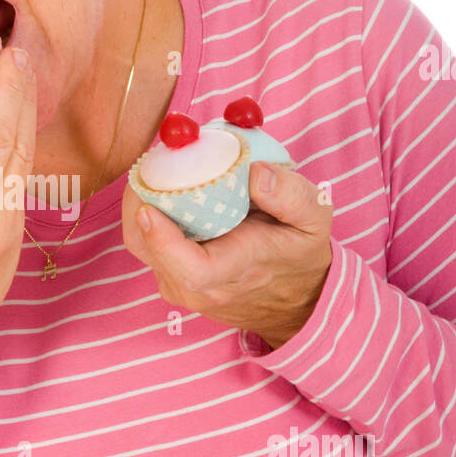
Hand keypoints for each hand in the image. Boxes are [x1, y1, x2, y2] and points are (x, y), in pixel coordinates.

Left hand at [121, 162, 332, 348]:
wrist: (293, 299)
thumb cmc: (299, 254)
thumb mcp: (315, 220)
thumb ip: (293, 196)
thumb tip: (256, 173)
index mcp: (233, 273)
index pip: (189, 268)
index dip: (162, 239)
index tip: (151, 205)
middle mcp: (197, 287)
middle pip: (147, 247)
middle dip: (141, 198)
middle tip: (154, 157)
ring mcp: (179, 286)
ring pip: (141, 242)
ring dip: (143, 201)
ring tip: (161, 165)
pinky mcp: (170, 279)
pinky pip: (146, 244)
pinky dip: (149, 213)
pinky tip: (166, 188)